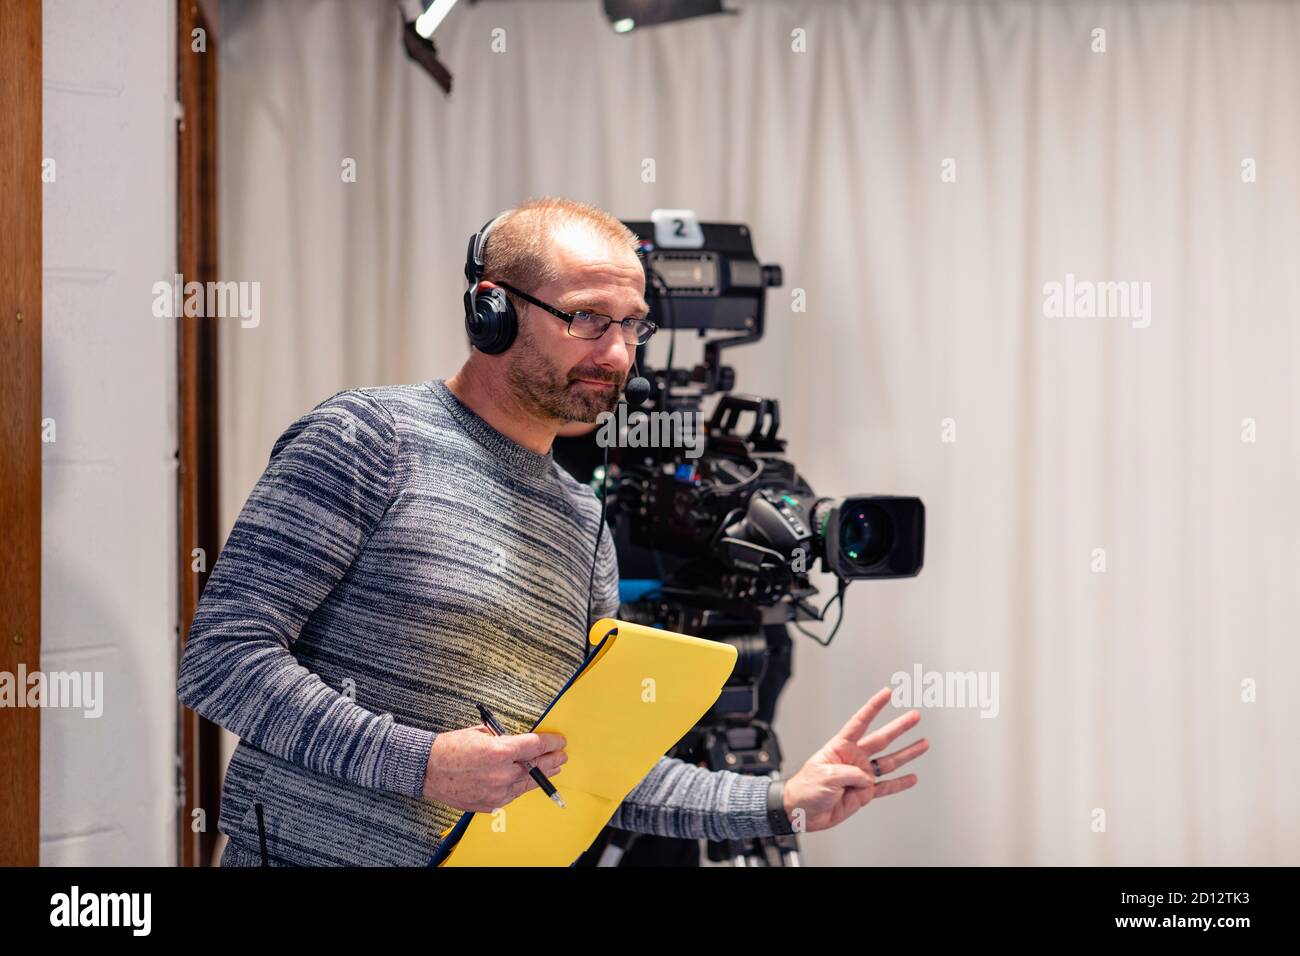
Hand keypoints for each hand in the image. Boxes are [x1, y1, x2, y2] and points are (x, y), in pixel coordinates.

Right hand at [421, 725, 567, 812]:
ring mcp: (497, 792)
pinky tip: (527, 781)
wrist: (427, 770)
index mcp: (500, 751)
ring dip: (541, 775)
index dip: (551, 743)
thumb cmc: (450, 749)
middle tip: (562, 756)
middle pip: (537, 767)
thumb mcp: (481, 733)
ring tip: (552, 769)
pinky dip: (520, 786)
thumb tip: (521, 743)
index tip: (559, 741)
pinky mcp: (490, 804)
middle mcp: (502, 774)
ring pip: (527, 784)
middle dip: (551, 760)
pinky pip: (512, 794)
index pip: (536, 746)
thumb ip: (504, 739)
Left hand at [782, 686, 927, 831]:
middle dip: (899, 727)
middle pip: (882, 739)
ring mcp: (860, 776)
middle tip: (915, 716)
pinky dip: (899, 783)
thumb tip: (868, 779)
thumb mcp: (825, 775)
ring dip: (907, 754)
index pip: (860, 723)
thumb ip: (850, 774)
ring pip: (889, 762)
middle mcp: (854, 759)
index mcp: (841, 748)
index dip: (873, 707)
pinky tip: (912, 777)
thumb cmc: (806, 789)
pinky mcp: (864, 794)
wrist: (801, 812)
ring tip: (923, 744)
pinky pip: (885, 787)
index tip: (886, 694)